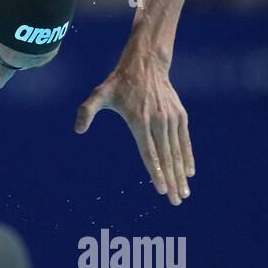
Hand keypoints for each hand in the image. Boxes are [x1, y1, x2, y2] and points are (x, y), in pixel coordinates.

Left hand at [75, 57, 194, 204]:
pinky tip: (189, 173)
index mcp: (139, 120)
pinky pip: (185, 140)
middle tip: (175, 202)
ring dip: (181, 174)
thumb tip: (77, 130)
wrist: (146, 65)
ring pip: (177, 151)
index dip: (155, 172)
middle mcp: (157, 121)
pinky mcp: (180, 116)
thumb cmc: (119, 83)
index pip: (148, 152)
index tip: (161, 190)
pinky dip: (187, 157)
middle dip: (171, 181)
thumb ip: (87, 111)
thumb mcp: (99, 94)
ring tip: (184, 194)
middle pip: (166, 157)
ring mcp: (171, 118)